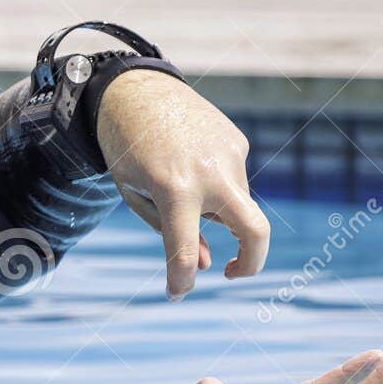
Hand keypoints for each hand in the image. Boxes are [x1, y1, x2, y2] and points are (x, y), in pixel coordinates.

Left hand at [95, 70, 270, 300]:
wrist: (135, 88)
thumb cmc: (127, 148)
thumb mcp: (137, 195)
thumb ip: (169, 232)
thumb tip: (205, 263)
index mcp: (174, 188)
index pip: (184, 251)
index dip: (180, 282)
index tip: (176, 294)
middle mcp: (210, 172)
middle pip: (255, 232)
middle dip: (251, 263)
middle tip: (231, 274)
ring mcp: (230, 154)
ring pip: (234, 203)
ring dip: (214, 209)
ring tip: (176, 180)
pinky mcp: (237, 142)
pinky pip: (231, 178)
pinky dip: (214, 185)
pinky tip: (188, 160)